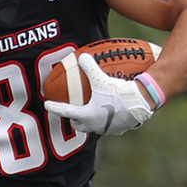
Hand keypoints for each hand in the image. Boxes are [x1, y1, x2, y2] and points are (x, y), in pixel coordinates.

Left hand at [42, 55, 159, 135]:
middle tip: (73, 111)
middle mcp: (94, 125)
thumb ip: (89, 67)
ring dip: (90, 121)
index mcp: (86, 115)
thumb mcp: (101, 78)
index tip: (47, 105)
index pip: (65, 111)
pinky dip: (106, 122)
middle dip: (73, 119)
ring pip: (92, 128)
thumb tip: (82, 56)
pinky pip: (108, 127)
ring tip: (91, 113)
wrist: (139, 103)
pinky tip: (110, 114)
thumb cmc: (118, 92)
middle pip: (78, 125)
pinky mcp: (118, 131)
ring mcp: (106, 130)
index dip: (55, 107)